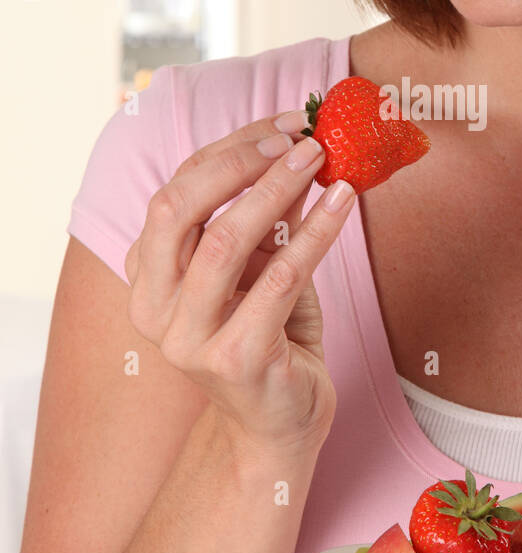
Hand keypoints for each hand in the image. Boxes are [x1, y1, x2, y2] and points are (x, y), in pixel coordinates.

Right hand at [124, 110, 355, 451]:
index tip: (282, 126)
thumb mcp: (258, 272)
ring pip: (226, 240)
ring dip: (279, 189)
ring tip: (323, 161)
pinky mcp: (235, 359)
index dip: (227, 150)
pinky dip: (316, 231)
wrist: (280, 426)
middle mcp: (153, 308)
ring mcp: (189, 338)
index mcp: (147, 279)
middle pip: (179, 208)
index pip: (174, 193)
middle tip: (300, 140)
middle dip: (241, 162)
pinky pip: (280, 278)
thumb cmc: (270, 339)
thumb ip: (263, 222)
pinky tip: (343, 203)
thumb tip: (297, 152)